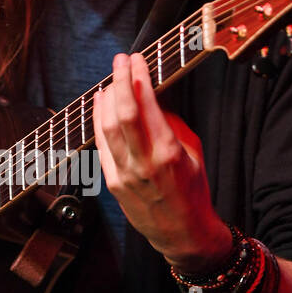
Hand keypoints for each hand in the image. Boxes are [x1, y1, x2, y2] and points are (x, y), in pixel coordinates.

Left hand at [91, 52, 231, 272]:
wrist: (182, 232)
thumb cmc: (193, 190)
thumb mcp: (193, 151)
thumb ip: (170, 123)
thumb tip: (152, 96)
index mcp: (168, 152)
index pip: (146, 105)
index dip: (138, 78)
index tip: (137, 60)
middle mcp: (143, 162)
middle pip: (122, 112)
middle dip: (119, 81)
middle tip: (121, 60)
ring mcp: (123, 174)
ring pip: (106, 128)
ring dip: (106, 99)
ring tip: (110, 80)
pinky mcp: (112, 183)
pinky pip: (101, 145)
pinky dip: (99, 121)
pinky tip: (101, 106)